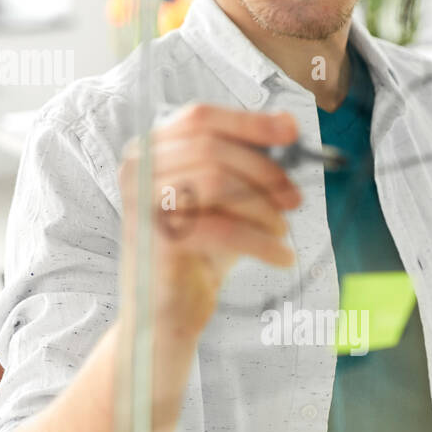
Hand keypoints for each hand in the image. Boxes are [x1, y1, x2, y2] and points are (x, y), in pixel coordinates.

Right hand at [118, 104, 300, 335]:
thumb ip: (247, 161)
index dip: (249, 122)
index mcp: (149, 150)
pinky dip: (261, 242)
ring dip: (262, 207)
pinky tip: (281, 256)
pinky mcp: (155, 240)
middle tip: (294, 198)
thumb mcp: (225, 198)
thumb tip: (286, 124)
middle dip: (263, 171)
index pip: (199, 118)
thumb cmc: (197, 252)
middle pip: (211, 148)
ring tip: (281, 230)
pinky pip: (221, 228)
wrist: (169, 313)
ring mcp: (141, 204)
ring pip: (216, 181)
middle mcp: (137, 171)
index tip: (291, 132)